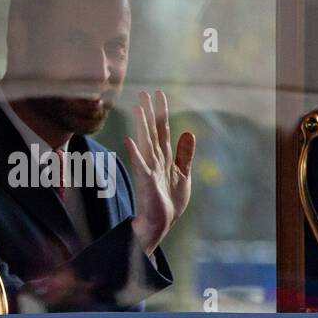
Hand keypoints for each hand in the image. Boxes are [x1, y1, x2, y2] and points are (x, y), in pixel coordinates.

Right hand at [125, 89, 194, 256]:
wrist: (160, 225)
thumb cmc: (168, 202)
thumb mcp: (183, 175)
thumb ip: (184, 155)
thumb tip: (188, 132)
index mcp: (164, 158)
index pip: (163, 131)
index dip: (162, 113)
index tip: (159, 94)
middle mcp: (155, 160)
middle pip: (153, 132)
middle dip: (149, 113)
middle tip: (144, 92)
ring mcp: (149, 170)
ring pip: (146, 143)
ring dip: (142, 126)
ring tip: (139, 108)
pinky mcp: (146, 182)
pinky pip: (140, 165)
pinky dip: (135, 153)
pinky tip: (129, 140)